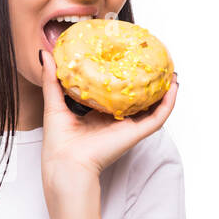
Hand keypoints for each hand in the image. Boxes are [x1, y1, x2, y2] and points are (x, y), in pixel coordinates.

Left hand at [36, 49, 176, 183]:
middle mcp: (116, 121)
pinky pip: (159, 117)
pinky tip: (173, 87)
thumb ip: (52, 80)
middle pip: (137, 99)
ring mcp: (128, 127)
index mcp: (98, 116)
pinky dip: (169, 102)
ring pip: (153, 107)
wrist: (67, 164)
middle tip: (154, 63)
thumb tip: (45, 55)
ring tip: (170, 72)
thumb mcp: (54, 104)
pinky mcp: (136, 133)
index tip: (127, 60)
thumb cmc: (59, 143)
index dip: (123, 78)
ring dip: (164, 90)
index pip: (114, 94)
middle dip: (147, 82)